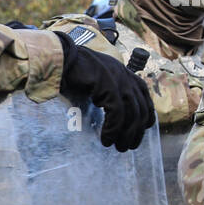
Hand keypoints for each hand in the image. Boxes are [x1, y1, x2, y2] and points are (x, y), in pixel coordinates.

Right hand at [56, 32, 154, 151]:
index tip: (140, 130)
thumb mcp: (95, 80)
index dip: (145, 114)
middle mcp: (124, 75)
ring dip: (127, 133)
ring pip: (132, 112)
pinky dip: (113, 129)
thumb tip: (108, 115)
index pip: (144, 95)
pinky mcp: (107, 85)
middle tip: (128, 146)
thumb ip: (105, 93)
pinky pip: (117, 112)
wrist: (57, 58)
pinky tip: (106, 139)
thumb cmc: (70, 71)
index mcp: (123, 72)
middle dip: (137, 130)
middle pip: (141, 107)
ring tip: (119, 146)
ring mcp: (117, 79)